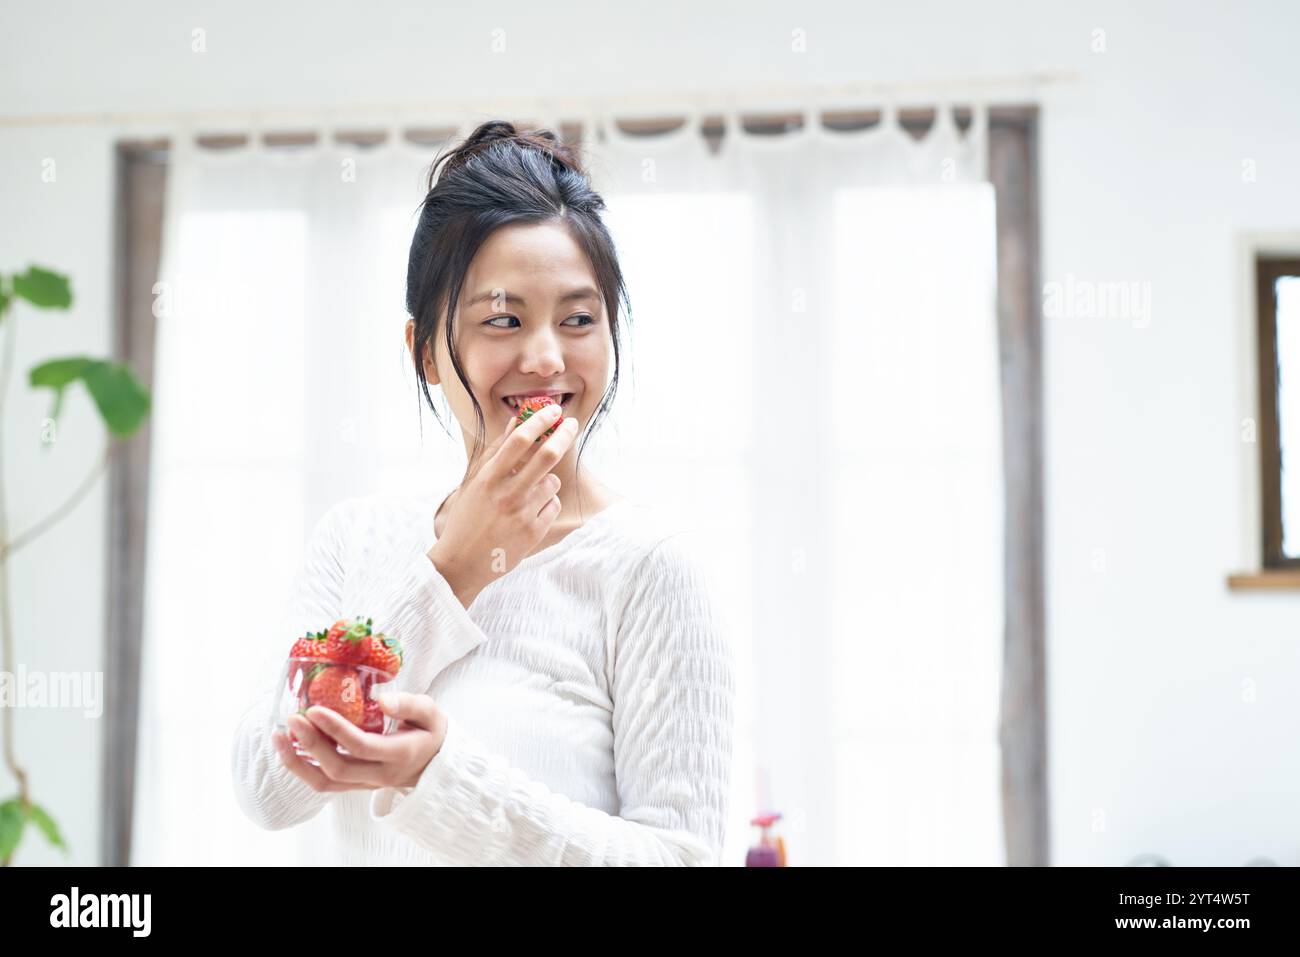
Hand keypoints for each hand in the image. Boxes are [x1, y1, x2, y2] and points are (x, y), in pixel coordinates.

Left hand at [271, 692, 447, 791]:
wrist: (437, 764)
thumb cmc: (431, 732)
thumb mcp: (431, 712)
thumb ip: (410, 704)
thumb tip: (381, 700)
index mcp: (399, 754)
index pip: (361, 746)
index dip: (335, 729)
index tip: (314, 709)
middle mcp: (380, 774)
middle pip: (338, 768)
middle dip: (310, 745)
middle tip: (292, 719)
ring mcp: (366, 784)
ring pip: (325, 783)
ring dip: (297, 763)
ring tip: (278, 738)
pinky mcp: (356, 785)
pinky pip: (325, 784)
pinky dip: (302, 768)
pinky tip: (288, 749)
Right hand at [428, 401, 578, 605]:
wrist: (462, 563)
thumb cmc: (467, 518)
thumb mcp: (474, 482)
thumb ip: (496, 452)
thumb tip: (517, 422)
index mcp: (488, 479)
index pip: (520, 441)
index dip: (540, 421)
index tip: (554, 409)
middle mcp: (506, 494)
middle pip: (546, 456)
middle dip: (564, 434)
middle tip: (572, 424)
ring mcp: (522, 514)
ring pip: (552, 482)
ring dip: (547, 481)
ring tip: (529, 492)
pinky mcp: (534, 533)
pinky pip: (554, 505)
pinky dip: (547, 504)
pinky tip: (530, 512)